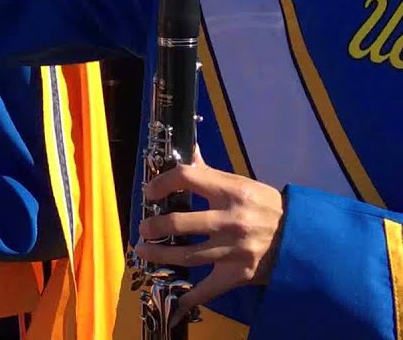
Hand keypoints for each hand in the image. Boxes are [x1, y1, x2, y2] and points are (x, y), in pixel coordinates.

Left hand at [136, 153, 283, 324]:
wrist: (304, 237)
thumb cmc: (267, 207)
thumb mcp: (242, 183)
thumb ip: (209, 172)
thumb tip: (186, 149)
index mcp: (231, 191)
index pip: (187, 177)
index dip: (162, 183)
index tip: (150, 193)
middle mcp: (231, 220)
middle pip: (179, 223)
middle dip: (154, 227)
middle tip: (143, 228)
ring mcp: (234, 249)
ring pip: (187, 255)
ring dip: (159, 256)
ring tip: (144, 252)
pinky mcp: (239, 273)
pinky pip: (209, 288)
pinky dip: (189, 297)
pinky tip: (172, 300)